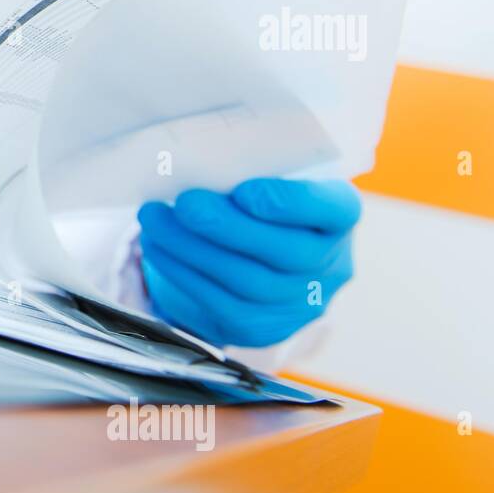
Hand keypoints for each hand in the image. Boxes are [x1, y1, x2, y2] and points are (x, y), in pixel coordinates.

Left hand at [137, 178, 360, 347]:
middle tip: (186, 203)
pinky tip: (158, 248)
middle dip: (228, 227)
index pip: (334, 209)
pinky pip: (218, 303)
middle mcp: (329, 265)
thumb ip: (250, 171)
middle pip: (285, 252)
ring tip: (155, 219)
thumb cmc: (255, 203)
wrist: (251, 258)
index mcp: (338, 216)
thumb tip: (200, 165)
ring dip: (192, 249)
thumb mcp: (268, 178)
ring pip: (246, 282)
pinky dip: (181, 272)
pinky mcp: (258, 327)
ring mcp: (297, 304)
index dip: (293, 203)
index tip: (246, 190)